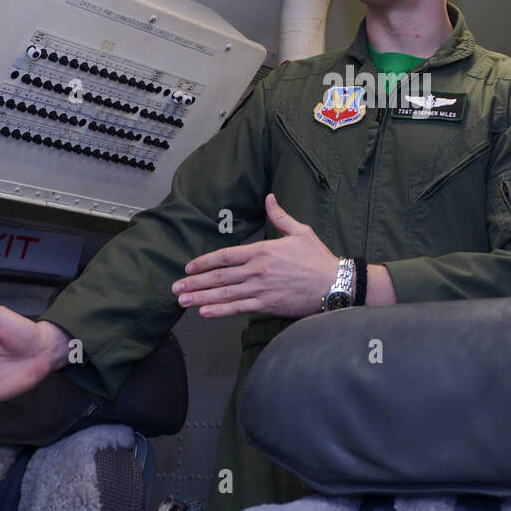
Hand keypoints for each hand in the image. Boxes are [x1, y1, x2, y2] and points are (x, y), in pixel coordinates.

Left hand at [172, 194, 337, 318]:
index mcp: (262, 250)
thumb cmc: (318, 258)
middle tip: (176, 288)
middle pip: (219, 276)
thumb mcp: (300, 232)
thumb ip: (280, 216)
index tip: (189, 267)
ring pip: (224, 294)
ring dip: (200, 297)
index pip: (225, 256)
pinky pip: (238, 308)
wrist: (334, 283)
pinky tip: (204, 312)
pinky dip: (220, 311)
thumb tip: (269, 198)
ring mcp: (261, 289)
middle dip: (194, 282)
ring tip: (182, 301)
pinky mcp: (267, 305)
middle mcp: (257, 270)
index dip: (204, 262)